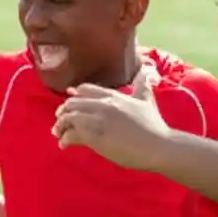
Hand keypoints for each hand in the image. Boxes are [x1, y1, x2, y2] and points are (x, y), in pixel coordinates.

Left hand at [52, 67, 170, 170]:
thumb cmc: (154, 125)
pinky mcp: (95, 137)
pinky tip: (64, 145)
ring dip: (60, 127)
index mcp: (113, 96)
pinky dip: (64, 139)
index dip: (74, 96)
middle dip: (63, 112)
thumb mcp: (147, 100)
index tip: (68, 102)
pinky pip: (71, 134)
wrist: (158, 145)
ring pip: (69, 118)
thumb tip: (147, 71)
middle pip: (72, 103)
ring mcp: (98, 120)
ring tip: (59, 135)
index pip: (85, 90)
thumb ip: (143, 86)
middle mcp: (103, 105)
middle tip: (59, 123)